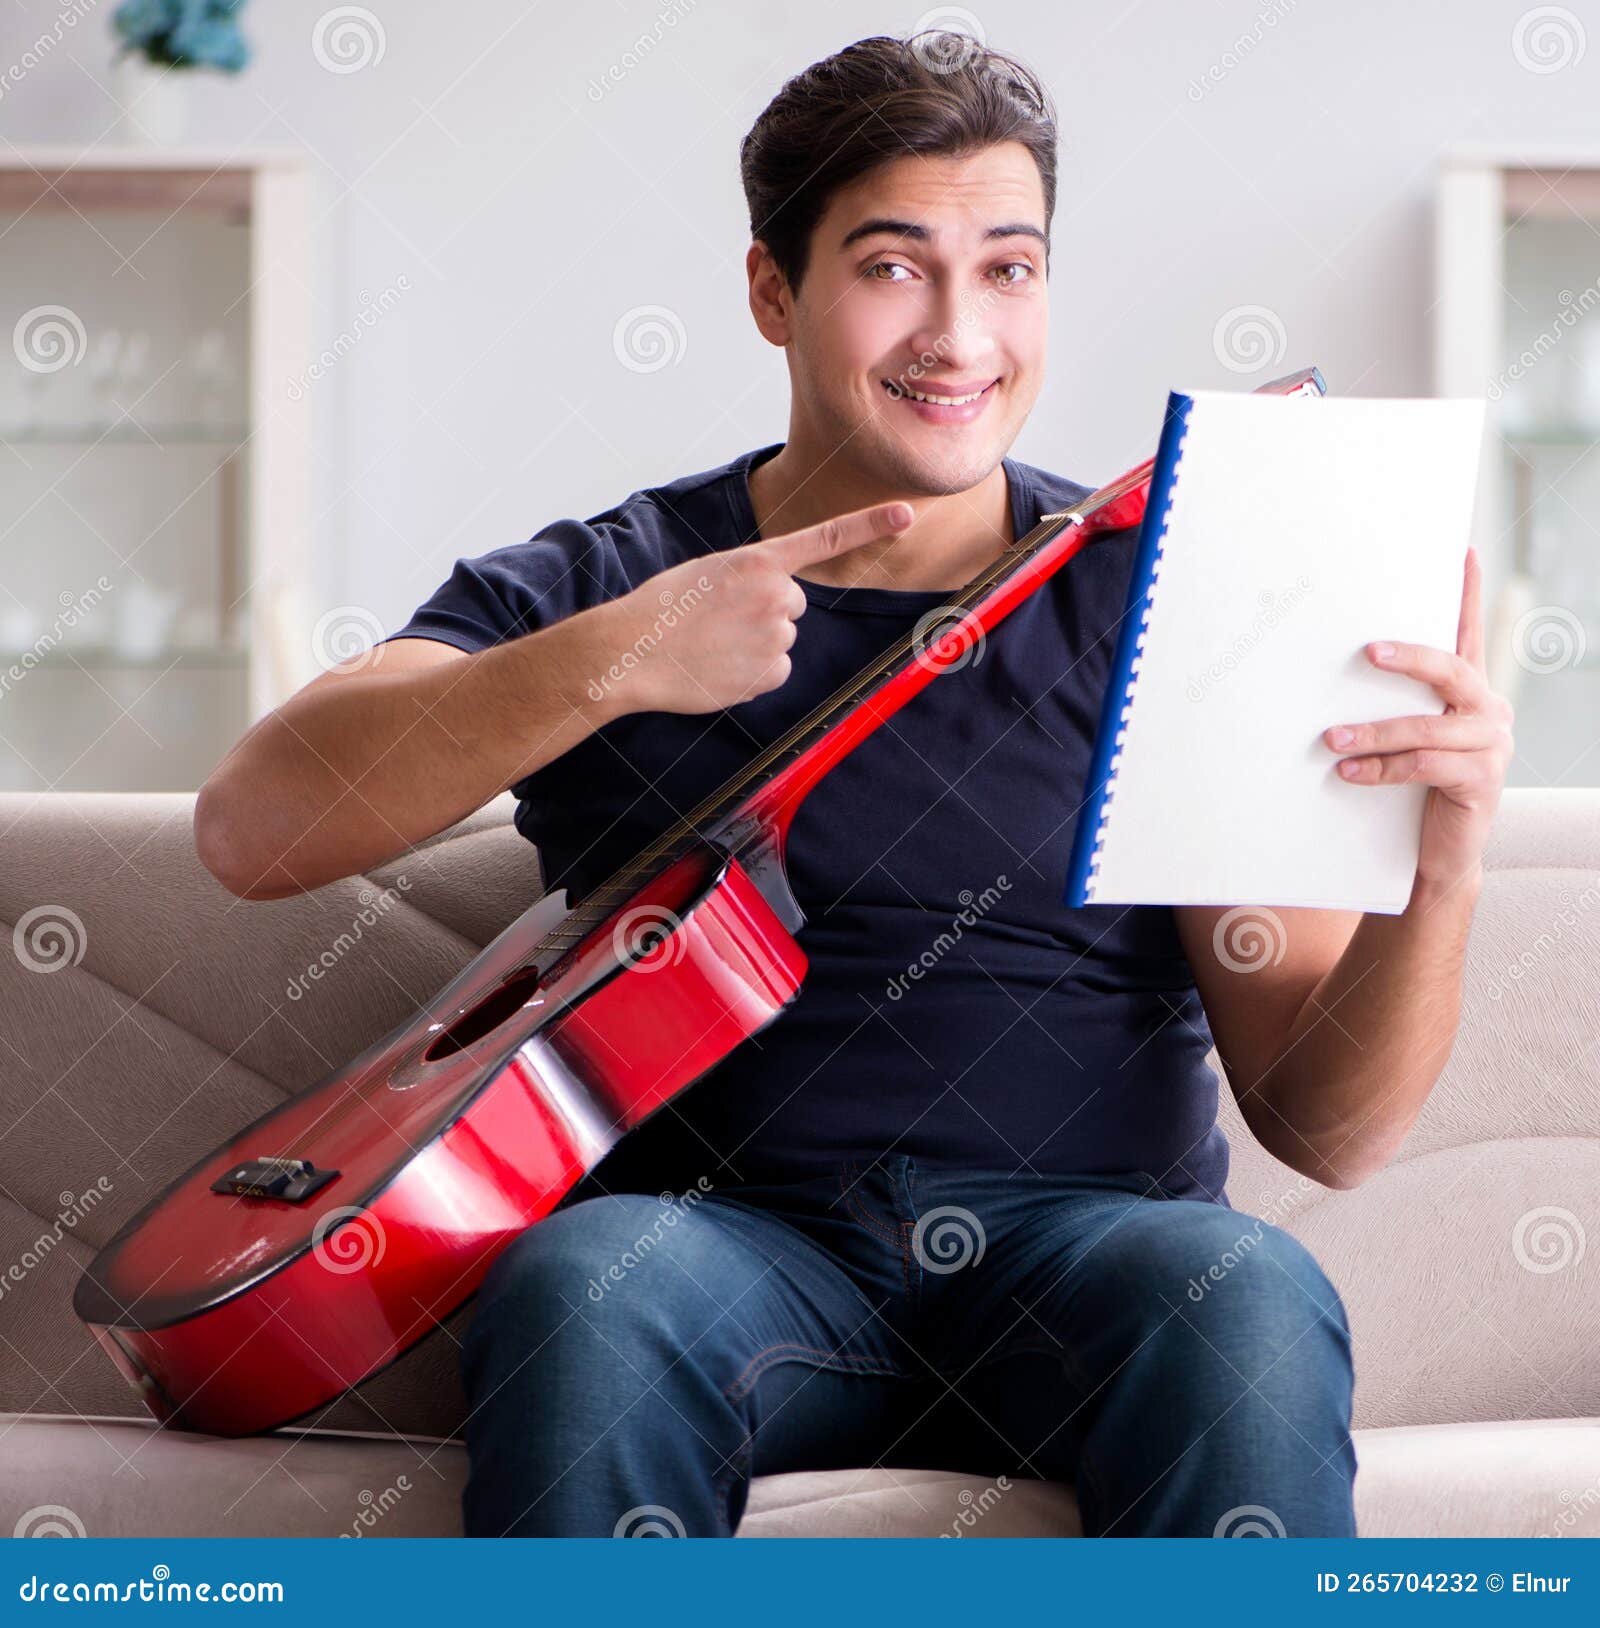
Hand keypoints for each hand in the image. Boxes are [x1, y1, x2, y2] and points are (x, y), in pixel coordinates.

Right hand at [597, 500, 913, 715]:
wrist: (631, 651)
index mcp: (758, 560)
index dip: (870, 525)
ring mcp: (776, 635)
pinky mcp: (770, 672)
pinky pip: (774, 671)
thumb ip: (748, 579)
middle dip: (765, 612)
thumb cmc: (659, 610)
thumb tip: (774, 608)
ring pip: (781, 639)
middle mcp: (776, 594)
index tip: (907, 514)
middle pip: (792, 604)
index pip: (826, 538)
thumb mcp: (706, 574)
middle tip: (719, 621)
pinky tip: (719, 668)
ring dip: (754, 644)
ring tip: (712, 645)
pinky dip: (752, 674)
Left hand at [1321, 546, 1513, 896]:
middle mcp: (1487, 712)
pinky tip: (1348, 771)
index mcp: (1469, 693)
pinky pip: (1426, 766)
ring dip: (1374, 732)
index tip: (1461, 553)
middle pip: (1449, 670)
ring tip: (1331, 739)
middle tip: (1366, 652)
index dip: (1467, 595)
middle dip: (1407, 658)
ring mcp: (1491, 746)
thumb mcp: (1401, 739)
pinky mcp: (1481, 781)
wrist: (1438, 854)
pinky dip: (1382, 768)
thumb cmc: (1411, 790)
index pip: (1468, 636)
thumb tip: (1333, 673)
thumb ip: (1388, 706)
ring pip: (1427, 726)